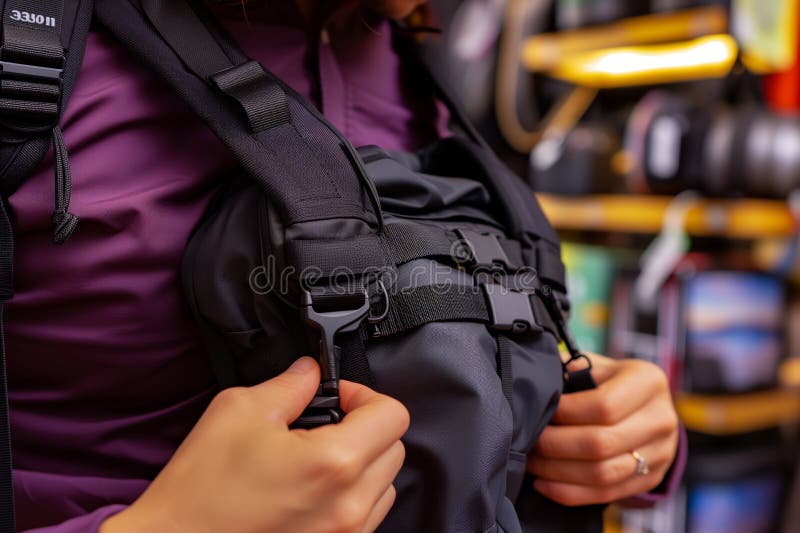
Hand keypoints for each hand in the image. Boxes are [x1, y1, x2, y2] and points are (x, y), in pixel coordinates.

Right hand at [101, 357, 409, 532]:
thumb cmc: (200, 492)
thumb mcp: (239, 412)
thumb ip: (290, 384)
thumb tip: (311, 373)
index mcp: (333, 463)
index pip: (392, 415)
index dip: (364, 395)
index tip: (337, 397)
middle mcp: (349, 506)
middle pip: (394, 449)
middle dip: (365, 428)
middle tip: (323, 425)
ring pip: (384, 486)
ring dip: (361, 465)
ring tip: (314, 462)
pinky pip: (366, 517)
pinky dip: (350, 497)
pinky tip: (311, 491)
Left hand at [527, 353, 678, 505]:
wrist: (646, 406)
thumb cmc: (608, 382)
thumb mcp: (596, 366)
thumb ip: (570, 372)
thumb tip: (536, 389)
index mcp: (648, 382)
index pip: (603, 406)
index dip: (565, 413)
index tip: (540, 413)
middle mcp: (661, 419)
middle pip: (601, 443)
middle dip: (555, 445)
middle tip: (529, 441)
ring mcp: (661, 454)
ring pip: (602, 474)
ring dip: (558, 471)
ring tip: (532, 463)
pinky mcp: (650, 480)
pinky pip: (605, 494)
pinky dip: (569, 492)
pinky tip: (543, 484)